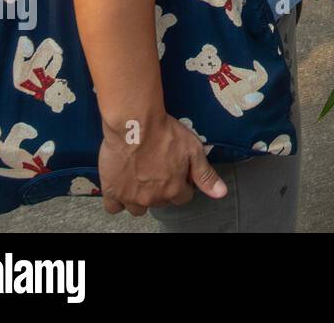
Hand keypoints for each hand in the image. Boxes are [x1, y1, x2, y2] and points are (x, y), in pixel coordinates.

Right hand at [99, 109, 224, 215]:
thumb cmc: (166, 134)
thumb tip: (221, 194)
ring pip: (138, 208)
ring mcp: (130, 196)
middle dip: (162, 190)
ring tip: (140, 179)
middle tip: (158, 171)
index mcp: (174, 189)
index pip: (183, 198)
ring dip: (141, 198)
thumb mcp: (193, 150)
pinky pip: (113, 208)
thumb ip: (206, 175)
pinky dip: (117, 201)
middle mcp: (153, 198)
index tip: (177, 173)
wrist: (135, 124)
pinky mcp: (111, 191)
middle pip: (161, 202)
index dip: (182, 184)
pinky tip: (122, 187)